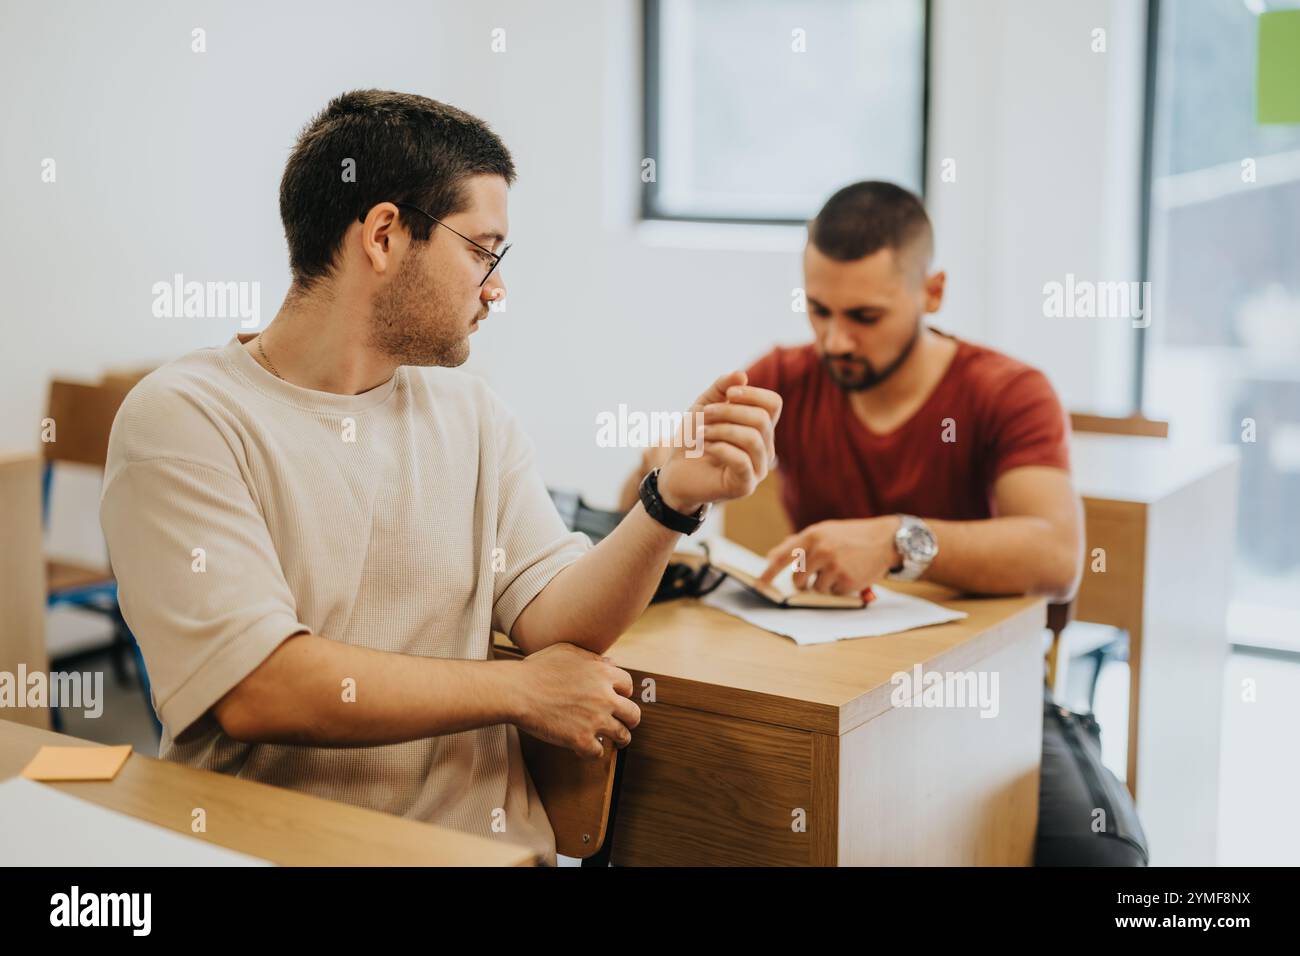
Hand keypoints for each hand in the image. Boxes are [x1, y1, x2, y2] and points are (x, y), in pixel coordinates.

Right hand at [509, 642, 640, 757]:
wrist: (516, 691)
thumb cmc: (537, 669)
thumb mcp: (566, 651)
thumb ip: (591, 657)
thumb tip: (610, 663)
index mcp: (603, 674)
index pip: (628, 685)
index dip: (624, 693)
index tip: (618, 699)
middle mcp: (604, 697)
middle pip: (633, 713)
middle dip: (629, 719)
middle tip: (624, 724)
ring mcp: (595, 720)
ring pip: (622, 736)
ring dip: (619, 739)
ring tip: (615, 741)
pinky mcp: (581, 739)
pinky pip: (598, 752)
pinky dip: (592, 752)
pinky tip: (585, 748)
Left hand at [655, 371, 781, 512]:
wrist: (676, 472)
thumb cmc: (694, 438)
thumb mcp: (704, 406)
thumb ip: (722, 388)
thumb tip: (741, 375)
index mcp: (761, 428)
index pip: (774, 404)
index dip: (752, 394)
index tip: (727, 395)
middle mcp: (766, 448)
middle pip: (762, 419)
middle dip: (728, 412)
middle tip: (704, 414)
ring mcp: (758, 469)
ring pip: (753, 438)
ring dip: (721, 430)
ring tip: (701, 432)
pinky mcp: (746, 485)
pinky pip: (742, 461)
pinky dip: (720, 448)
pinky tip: (705, 447)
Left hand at [759, 517, 901, 595]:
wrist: (886, 539)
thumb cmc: (852, 536)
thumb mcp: (825, 531)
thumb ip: (799, 542)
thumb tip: (772, 555)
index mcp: (812, 535)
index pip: (783, 557)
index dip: (769, 572)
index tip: (760, 584)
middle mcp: (820, 550)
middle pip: (798, 579)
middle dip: (803, 583)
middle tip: (815, 577)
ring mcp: (834, 566)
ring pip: (816, 588)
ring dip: (824, 585)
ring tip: (840, 571)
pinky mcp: (846, 580)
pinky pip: (833, 593)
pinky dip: (839, 589)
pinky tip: (850, 575)